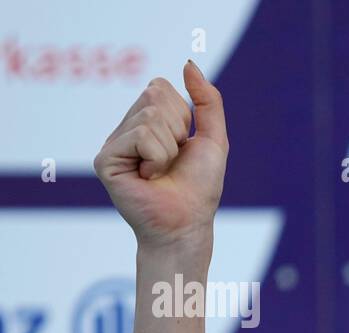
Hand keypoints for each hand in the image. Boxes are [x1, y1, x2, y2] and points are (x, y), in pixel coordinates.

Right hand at [94, 60, 228, 249]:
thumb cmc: (199, 187)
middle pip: (154, 95)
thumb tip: (188, 64)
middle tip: (172, 161)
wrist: (187, 224)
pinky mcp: (105, 159)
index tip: (183, 146)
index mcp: (146, 121)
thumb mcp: (214, 139)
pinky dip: (157, 158)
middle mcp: (126, 128)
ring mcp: (113, 143)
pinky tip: (149, 178)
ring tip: (161, 172)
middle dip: (177, 129)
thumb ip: (207, 100)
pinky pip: (141, 136)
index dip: (182, 116)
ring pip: (150, 116)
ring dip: (169, 148)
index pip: (160, 87)